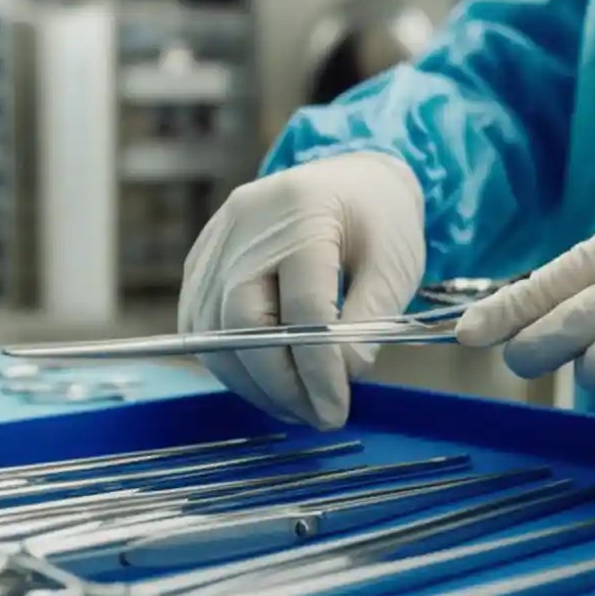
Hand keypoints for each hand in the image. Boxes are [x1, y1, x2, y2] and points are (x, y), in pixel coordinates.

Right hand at [178, 152, 425, 429]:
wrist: (349, 178)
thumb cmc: (378, 220)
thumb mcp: (395, 266)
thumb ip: (368, 323)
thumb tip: (338, 379)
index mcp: (304, 212)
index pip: (303, 307)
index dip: (316, 369)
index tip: (334, 410)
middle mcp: (248, 222)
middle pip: (242, 320)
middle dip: (277, 382)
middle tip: (314, 416)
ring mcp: (216, 239)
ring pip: (211, 329)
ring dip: (250, 381)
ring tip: (293, 406)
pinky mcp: (201, 258)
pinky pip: (199, 321)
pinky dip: (227, 360)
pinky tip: (264, 381)